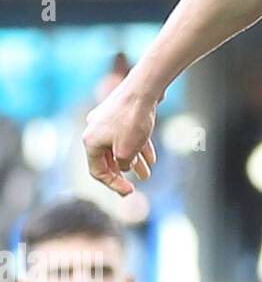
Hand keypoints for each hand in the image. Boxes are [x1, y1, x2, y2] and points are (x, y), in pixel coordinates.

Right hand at [82, 79, 158, 196]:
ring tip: (147, 174)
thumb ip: (123, 164)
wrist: (143, 89)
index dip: (113, 184)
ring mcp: (108, 121)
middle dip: (123, 173)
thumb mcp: (127, 151)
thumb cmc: (132, 119)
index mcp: (90, 141)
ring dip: (134, 161)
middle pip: (108, 158)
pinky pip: (128, 136)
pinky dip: (138, 147)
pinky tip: (151, 158)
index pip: (97, 170)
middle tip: (135, 185)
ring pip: (120, 147)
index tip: (129, 192)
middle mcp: (95, 130)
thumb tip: (125, 166)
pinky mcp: (122, 114)